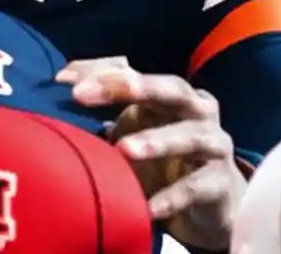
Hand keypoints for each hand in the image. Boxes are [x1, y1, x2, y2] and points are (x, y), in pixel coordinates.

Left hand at [59, 60, 245, 250]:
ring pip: (191, 137)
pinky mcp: (220, 184)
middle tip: (89, 94)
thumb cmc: (166, 156)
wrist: (212, 202)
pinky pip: (196, 187)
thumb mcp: (136, 126)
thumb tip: (60, 81)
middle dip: (135, 88)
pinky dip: (172, 196)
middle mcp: (199, 111)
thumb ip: (106, 105)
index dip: (102, 75)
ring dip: (158, 141)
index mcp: (174, 93)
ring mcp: (214, 146)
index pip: (137, 73)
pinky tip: (148, 207)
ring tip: (124, 150)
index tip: (64, 82)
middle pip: (172, 90)